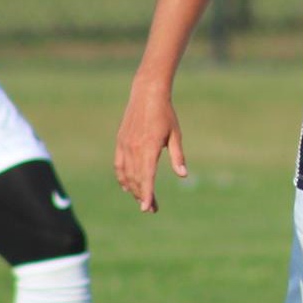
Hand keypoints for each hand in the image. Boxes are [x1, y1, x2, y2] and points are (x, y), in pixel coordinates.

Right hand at [114, 83, 187, 213]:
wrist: (147, 94)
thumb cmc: (165, 114)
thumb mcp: (175, 134)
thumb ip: (178, 156)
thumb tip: (183, 175)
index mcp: (149, 147)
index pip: (146, 176)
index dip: (146, 194)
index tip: (147, 208)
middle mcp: (134, 148)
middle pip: (136, 179)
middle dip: (142, 196)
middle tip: (152, 208)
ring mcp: (125, 145)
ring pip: (126, 174)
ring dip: (132, 189)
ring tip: (142, 200)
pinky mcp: (120, 142)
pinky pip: (119, 165)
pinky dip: (122, 178)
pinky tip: (127, 187)